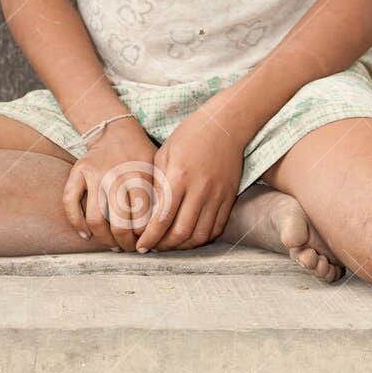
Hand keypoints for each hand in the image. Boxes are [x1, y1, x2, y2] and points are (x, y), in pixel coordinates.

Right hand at [62, 118, 162, 251]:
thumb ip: (158, 198)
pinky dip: (76, 223)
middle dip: (126, 244)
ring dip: (104, 239)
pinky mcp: (78, 172)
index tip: (147, 244)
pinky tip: (86, 235)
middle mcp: (117, 176)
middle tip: (130, 248)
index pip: (143, 220)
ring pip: (95, 219)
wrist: (117, 131)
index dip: (145, 237)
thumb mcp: (156, 172)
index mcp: (140, 177)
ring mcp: (95, 174)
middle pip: (120, 224)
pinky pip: (70, 202)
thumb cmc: (141, 157)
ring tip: (113, 246)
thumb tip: (158, 233)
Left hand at [135, 109, 244, 251]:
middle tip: (154, 247)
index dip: (150, 237)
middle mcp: (200, 189)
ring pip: (201, 235)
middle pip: (181, 232)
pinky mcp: (230, 197)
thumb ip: (156, 185)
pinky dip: (202, 238)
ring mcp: (218, 195)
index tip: (141, 245)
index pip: (162, 218)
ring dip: (184, 246)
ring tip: (171, 244)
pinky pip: (217, 227)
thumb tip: (147, 214)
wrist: (225, 125)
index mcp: (179, 177)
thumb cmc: (189, 136)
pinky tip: (190, 236)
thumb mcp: (163, 155)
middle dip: (165, 246)